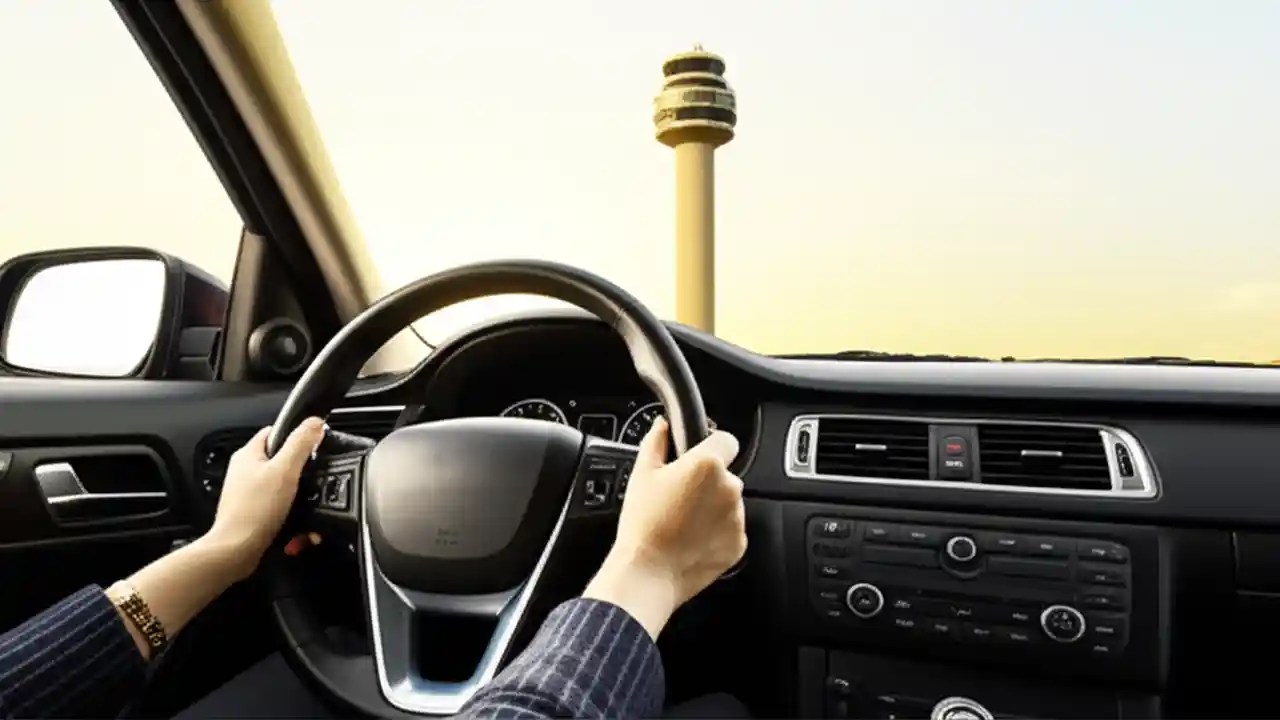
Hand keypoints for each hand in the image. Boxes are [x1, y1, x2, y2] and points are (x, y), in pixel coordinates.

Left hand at [207, 417, 324, 578]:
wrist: (236, 550)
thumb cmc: (255, 511)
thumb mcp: (285, 470)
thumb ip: (301, 443)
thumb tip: (314, 422)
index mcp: (247, 454)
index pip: (274, 432)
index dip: (295, 436)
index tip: (311, 447)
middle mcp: (243, 471)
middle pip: (279, 459)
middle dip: (298, 471)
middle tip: (309, 480)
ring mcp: (245, 492)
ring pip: (279, 484)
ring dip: (295, 494)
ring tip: (302, 504)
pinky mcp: (250, 511)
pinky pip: (275, 505)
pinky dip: (287, 511)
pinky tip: (294, 521)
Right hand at [583, 416, 743, 638]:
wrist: (648, 572)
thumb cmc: (642, 523)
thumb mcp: (642, 474)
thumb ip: (656, 441)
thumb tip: (662, 425)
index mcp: (707, 464)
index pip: (726, 440)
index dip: (712, 446)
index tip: (699, 457)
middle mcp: (729, 488)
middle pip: (726, 474)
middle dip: (708, 482)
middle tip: (680, 497)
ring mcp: (737, 518)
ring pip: (729, 503)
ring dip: (713, 507)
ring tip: (683, 521)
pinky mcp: (738, 544)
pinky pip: (731, 529)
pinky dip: (716, 532)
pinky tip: (691, 538)